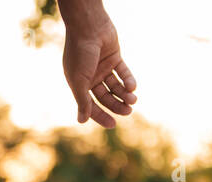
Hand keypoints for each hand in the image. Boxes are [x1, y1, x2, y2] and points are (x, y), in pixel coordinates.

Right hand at [60, 2, 136, 126]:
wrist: (88, 26)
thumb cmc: (80, 54)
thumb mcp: (79, 81)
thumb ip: (82, 101)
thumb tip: (81, 121)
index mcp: (80, 85)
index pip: (91, 105)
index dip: (101, 115)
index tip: (113, 124)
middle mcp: (91, 78)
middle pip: (106, 97)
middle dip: (117, 105)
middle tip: (128, 112)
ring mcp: (103, 68)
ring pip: (116, 87)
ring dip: (125, 95)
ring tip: (132, 100)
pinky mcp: (114, 58)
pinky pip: (123, 73)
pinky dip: (128, 80)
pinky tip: (132, 87)